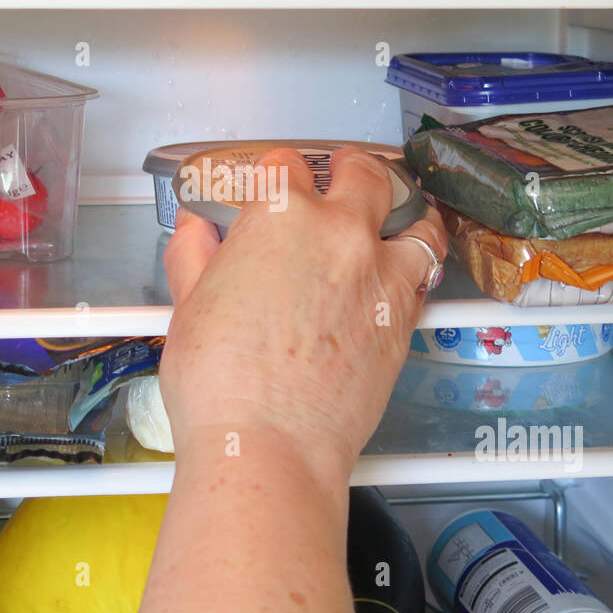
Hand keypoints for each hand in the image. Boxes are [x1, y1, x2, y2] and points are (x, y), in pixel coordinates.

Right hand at [160, 146, 448, 481]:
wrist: (269, 447)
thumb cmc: (223, 386)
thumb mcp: (186, 307)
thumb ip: (194, 256)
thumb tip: (197, 233)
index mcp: (280, 216)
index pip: (285, 165)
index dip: (275, 171)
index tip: (272, 182)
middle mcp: (339, 234)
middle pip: (364, 173)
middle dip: (352, 166)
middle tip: (344, 171)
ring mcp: (380, 276)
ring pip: (416, 220)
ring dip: (406, 210)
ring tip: (397, 211)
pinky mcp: (403, 321)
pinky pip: (425, 276)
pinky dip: (417, 265)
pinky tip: (404, 270)